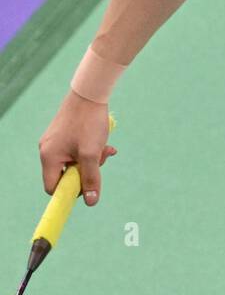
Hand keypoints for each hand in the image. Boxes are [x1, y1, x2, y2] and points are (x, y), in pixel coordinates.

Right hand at [39, 90, 117, 205]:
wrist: (90, 92)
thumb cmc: (89, 122)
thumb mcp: (92, 154)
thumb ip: (91, 178)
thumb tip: (91, 202)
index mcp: (49, 157)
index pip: (53, 187)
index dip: (70, 191)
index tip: (88, 187)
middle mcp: (47, 150)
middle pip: (66, 174)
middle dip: (86, 171)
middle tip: (101, 160)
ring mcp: (55, 141)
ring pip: (74, 162)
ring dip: (92, 160)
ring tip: (106, 150)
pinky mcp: (64, 134)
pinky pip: (76, 150)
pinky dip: (91, 150)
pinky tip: (106, 145)